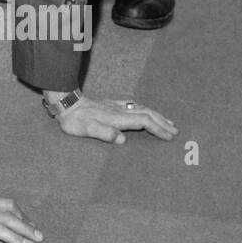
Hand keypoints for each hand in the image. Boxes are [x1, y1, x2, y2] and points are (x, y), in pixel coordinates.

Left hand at [52, 93, 177, 143]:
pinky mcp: (111, 104)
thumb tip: (122, 140)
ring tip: (168, 121)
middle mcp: (119, 110)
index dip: (158, 129)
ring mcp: (115, 105)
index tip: (170, 136)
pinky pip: (134, 106)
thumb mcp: (86, 129)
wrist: (65, 102)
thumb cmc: (74, 120)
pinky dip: (145, 110)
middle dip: (162, 122)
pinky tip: (146, 111)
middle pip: (147, 114)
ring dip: (156, 115)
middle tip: (176, 130)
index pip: (144, 122)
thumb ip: (104, 133)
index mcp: (117, 118)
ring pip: (142, 109)